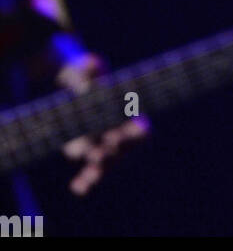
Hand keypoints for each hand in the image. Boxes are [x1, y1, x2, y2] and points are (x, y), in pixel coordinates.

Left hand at [56, 52, 149, 195]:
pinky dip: (86, 180)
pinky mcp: (88, 154)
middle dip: (114, 152)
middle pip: (123, 148)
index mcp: (127, 111)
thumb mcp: (86, 67)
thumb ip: (89, 67)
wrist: (74, 87)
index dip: (136, 132)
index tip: (131, 131)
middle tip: (100, 154)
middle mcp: (119, 131)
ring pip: (107, 163)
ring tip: (90, 178)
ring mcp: (104, 145)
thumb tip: (92, 63)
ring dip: (99, 170)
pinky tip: (78, 187)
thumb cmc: (86, 74)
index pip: (140, 128)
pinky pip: (90, 171)